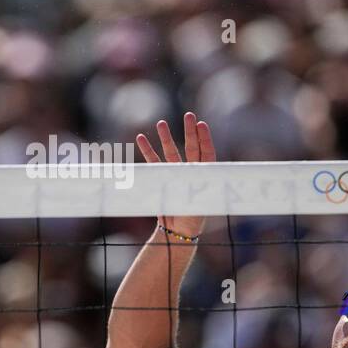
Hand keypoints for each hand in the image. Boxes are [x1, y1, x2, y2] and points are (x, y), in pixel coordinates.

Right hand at [135, 112, 215, 238]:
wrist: (178, 232)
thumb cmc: (192, 219)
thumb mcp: (199, 201)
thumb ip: (196, 186)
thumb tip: (194, 172)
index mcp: (205, 176)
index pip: (207, 153)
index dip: (204, 139)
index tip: (201, 124)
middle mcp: (192, 172)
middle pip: (191, 148)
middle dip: (189, 131)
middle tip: (189, 115)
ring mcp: (177, 174)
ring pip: (171, 152)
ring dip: (166, 138)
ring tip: (161, 123)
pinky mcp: (163, 179)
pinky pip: (154, 163)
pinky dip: (148, 152)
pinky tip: (141, 139)